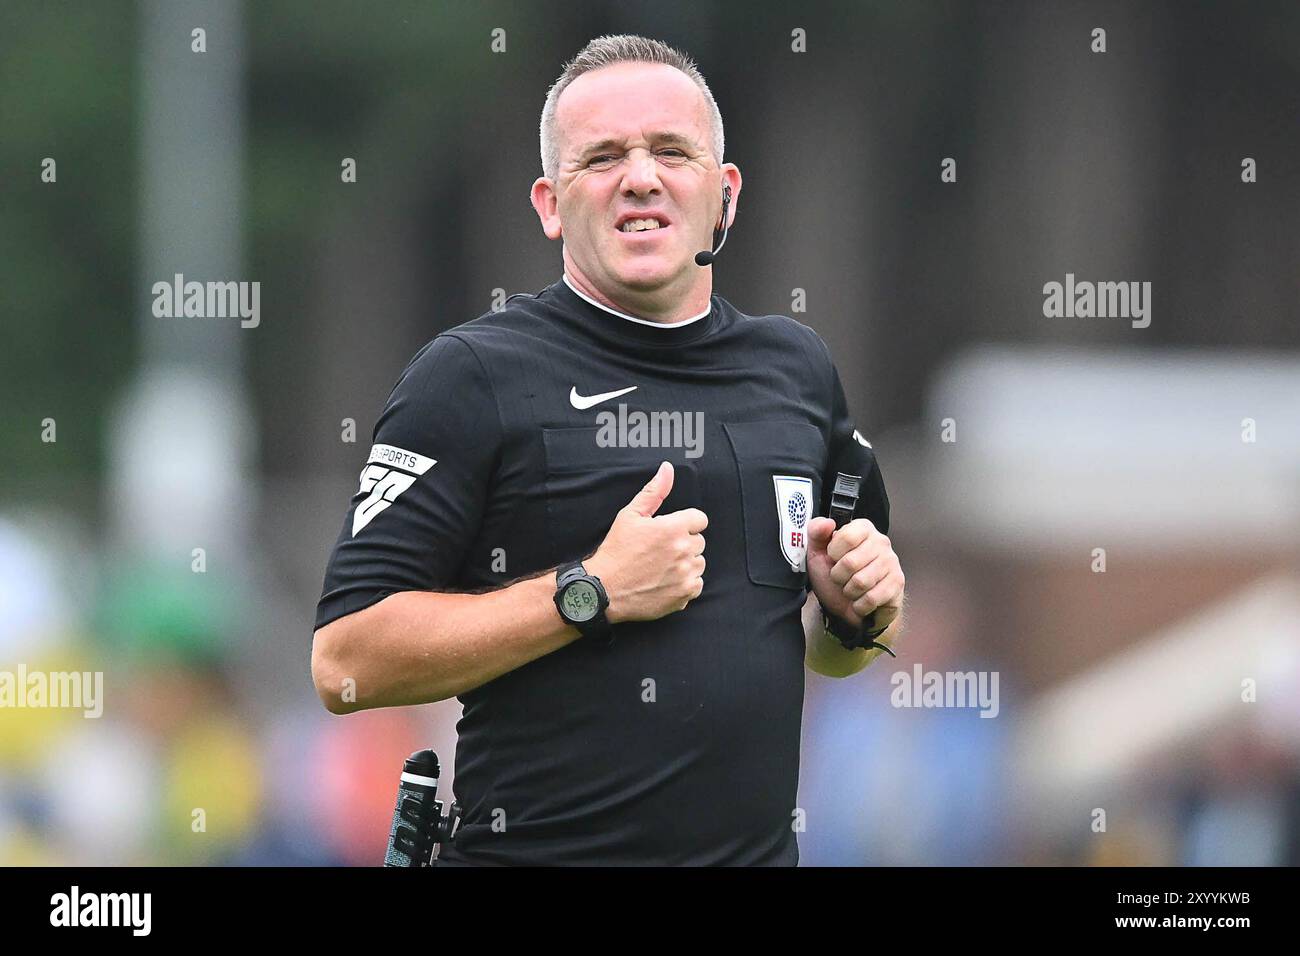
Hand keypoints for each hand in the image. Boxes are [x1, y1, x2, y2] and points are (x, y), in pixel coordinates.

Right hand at [585, 461, 707, 622]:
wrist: (605, 588)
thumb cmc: (616, 551)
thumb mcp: (630, 515)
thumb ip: (654, 491)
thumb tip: (667, 469)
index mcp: (674, 528)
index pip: (699, 519)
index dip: (684, 523)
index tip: (670, 531)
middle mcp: (684, 550)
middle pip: (699, 541)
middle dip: (683, 543)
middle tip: (660, 550)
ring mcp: (686, 574)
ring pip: (699, 563)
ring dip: (686, 563)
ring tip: (661, 566)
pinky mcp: (684, 594)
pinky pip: (696, 584)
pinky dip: (685, 583)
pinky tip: (665, 581)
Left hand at [806, 516, 903, 632]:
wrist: (850, 608)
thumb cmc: (836, 577)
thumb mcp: (817, 553)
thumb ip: (815, 532)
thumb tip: (827, 523)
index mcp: (862, 529)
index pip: (846, 537)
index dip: (833, 553)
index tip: (833, 558)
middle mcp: (881, 541)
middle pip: (850, 562)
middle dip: (838, 577)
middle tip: (841, 578)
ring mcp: (892, 562)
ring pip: (861, 582)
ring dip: (849, 592)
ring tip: (851, 589)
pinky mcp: (898, 583)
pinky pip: (872, 598)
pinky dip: (860, 605)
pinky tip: (861, 600)